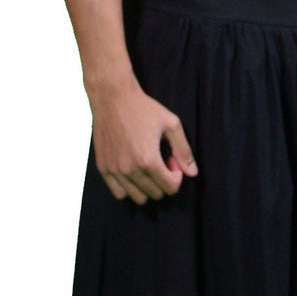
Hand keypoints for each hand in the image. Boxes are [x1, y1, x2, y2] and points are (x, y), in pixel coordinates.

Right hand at [89, 83, 198, 203]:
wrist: (112, 98)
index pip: (170, 187)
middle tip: (161, 160)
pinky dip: (129, 188)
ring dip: (148, 187)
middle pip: (156, 194)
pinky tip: (133, 172)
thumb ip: (184, 150)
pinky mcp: (103, 167)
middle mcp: (130, 169)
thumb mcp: (171, 124)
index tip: (171, 159)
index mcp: (148, 159)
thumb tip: (192, 173)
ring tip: (147, 166)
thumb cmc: (143, 108)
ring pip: (138, 197)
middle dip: (163, 180)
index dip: (177, 176)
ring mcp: (115, 170)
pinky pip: (119, 193)